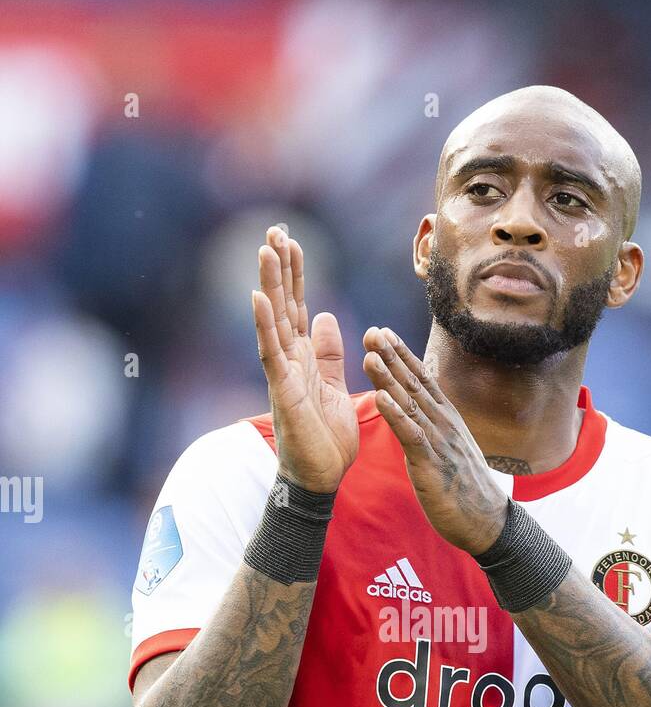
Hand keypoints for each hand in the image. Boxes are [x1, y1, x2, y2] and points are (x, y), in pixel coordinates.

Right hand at [253, 227, 358, 491]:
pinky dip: (265, 325)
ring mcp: (282, 373)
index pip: (298, 306)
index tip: (290, 239)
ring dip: (269, 284)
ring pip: (274, 320)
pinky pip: (271, 353)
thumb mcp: (335, 386)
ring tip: (265, 248)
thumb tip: (329, 317)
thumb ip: (329, 353)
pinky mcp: (282, 391)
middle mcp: (288, 360)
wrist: (320, 477)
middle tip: (274, 229)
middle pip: (283, 304)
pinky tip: (258, 297)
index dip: (295, 274)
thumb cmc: (325, 438)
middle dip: (278, 267)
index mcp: (303, 357)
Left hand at [362, 327, 507, 553]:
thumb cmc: (465, 487)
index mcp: (446, 418)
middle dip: (391, 356)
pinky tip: (379, 397)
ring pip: (409, 403)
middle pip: (414, 383)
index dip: (402, 355)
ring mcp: (439, 440)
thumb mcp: (449, 448)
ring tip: (369, 355)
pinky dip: (395, 414)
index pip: (422, 379)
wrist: (486, 520)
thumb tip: (422, 412)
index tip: (383, 332)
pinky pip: (410, 433)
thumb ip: (435, 427)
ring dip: (388, 378)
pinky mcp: (431, 462)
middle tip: (372, 331)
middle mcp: (443, 422)